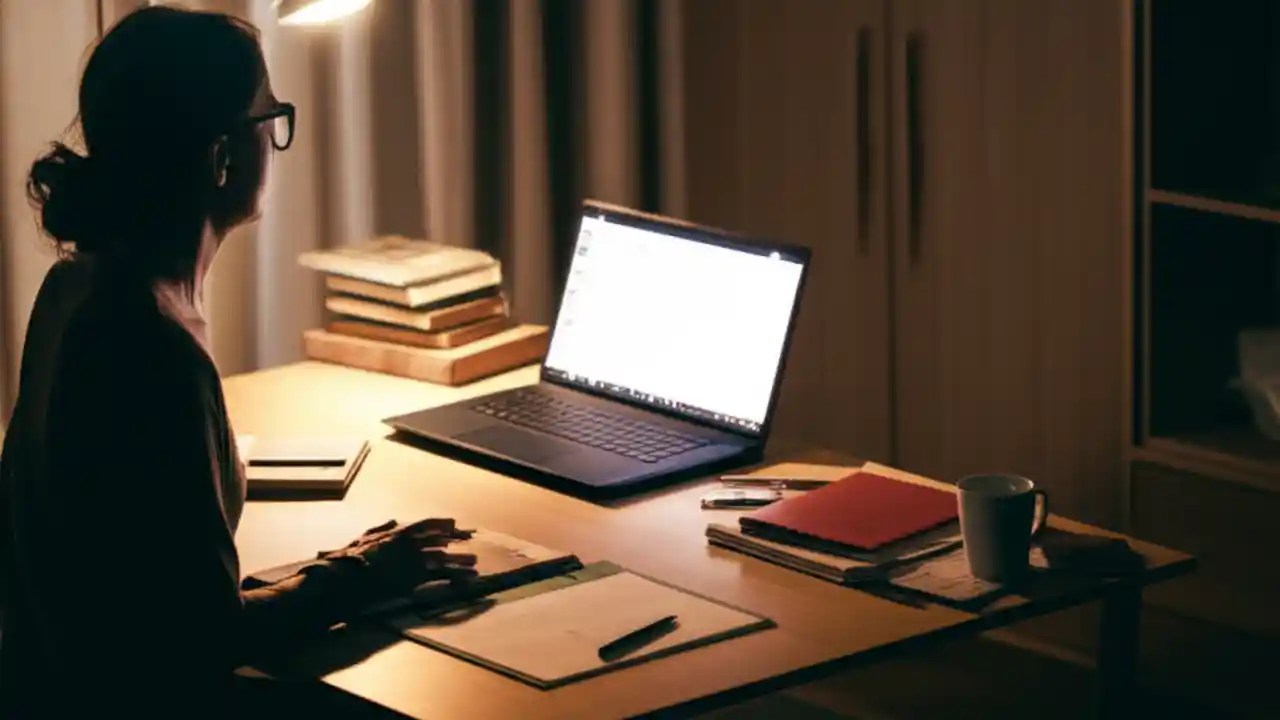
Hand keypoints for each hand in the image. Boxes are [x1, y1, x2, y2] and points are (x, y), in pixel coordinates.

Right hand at [318, 518, 478, 592]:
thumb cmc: (348, 560)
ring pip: (443, 557)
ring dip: (460, 560)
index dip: (441, 525)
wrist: (343, 579)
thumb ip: (379, 528)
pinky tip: (467, 581)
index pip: (425, 524)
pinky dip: (456, 578)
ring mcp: (413, 560)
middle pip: (439, 540)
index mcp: (397, 533)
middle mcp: (409, 543)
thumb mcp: (363, 538)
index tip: (454, 526)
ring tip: (474, 564)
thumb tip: (392, 520)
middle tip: (470, 544)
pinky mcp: (415, 579)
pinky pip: (440, 577)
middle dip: (456, 542)